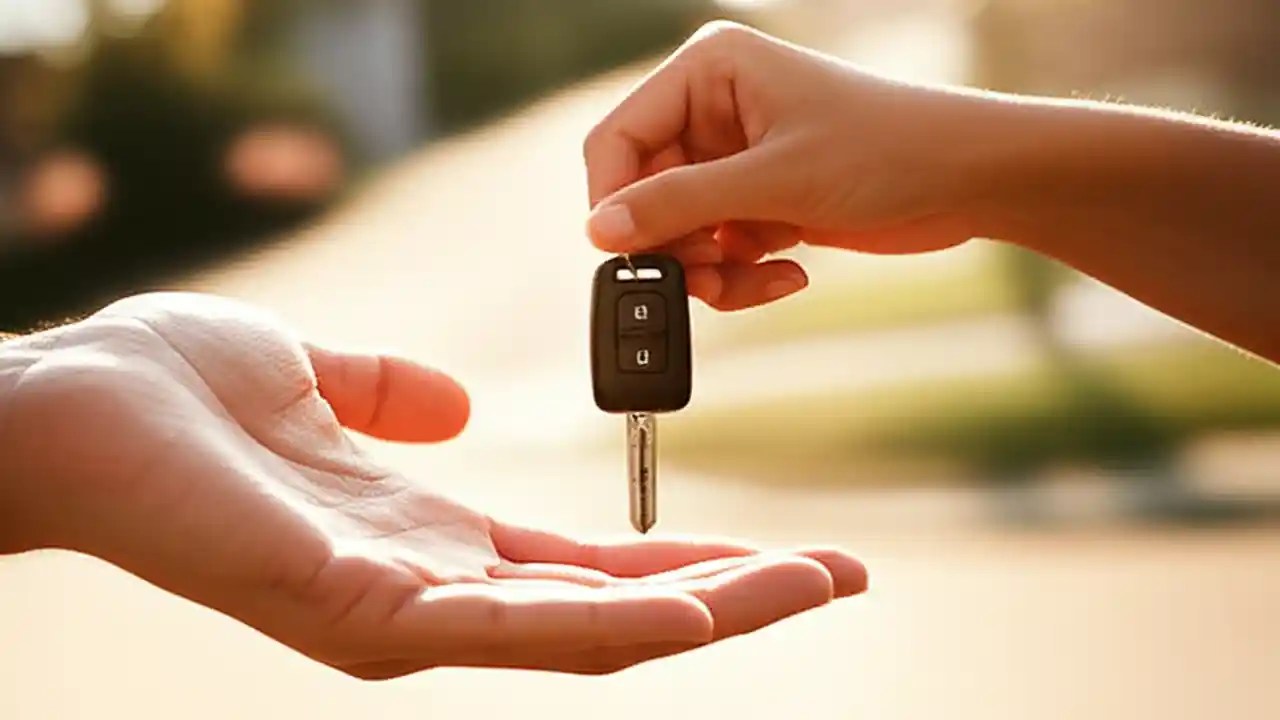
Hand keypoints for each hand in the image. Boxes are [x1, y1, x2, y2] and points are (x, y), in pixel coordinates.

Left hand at [0, 292, 865, 676]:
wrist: (65, 404)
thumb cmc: (172, 394)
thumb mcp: (316, 379)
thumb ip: (390, 391)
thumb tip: (454, 402)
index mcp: (434, 543)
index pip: (591, 568)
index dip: (693, 560)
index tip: (786, 548)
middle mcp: (433, 600)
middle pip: (614, 614)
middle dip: (734, 599)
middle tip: (843, 579)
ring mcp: (402, 619)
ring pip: (584, 635)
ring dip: (703, 615)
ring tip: (805, 589)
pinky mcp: (361, 614)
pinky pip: (509, 627)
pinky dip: (609, 623)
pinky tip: (690, 607)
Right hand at [583, 21, 1000, 309]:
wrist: (971, 181)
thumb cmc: (889, 149)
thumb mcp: (774, 180)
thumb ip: (679, 204)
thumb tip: (600, 231)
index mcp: (710, 71)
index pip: (619, 137)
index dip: (614, 199)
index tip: (624, 253)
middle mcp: (716, 110)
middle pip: (645, 192)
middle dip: (675, 243)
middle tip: (705, 274)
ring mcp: (738, 160)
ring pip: (681, 232)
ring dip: (710, 270)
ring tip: (752, 278)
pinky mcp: (761, 201)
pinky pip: (719, 251)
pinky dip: (741, 275)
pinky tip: (788, 273)